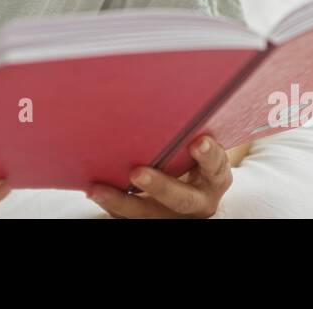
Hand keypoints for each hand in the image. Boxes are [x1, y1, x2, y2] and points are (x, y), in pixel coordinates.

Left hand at [86, 134, 234, 218]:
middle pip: (182, 200)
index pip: (216, 167)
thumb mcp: (200, 144)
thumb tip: (163, 93)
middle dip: (160, 186)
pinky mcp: (154, 219)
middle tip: (137, 173)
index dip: (209, 156)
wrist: (193, 186)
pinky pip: (130, 218)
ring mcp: (175, 215)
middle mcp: (199, 202)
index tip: (198, 142)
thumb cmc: (193, 154)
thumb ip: (190, 130)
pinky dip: (112, 206)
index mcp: (215, 178)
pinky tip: (96, 192)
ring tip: (98, 189)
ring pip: (150, 214)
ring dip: (123, 203)